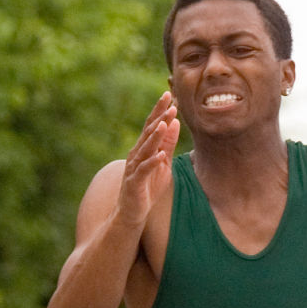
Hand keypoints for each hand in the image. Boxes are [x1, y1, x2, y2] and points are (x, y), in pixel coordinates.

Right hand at [115, 92, 179, 230]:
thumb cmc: (147, 188)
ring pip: (145, 148)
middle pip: (148, 131)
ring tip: (164, 123)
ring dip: (155, 136)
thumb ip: (167, 145)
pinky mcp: (134, 183)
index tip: (170, 94)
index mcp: (144, 148)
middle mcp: (137, 154)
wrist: (132, 213)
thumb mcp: (162, 164)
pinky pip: (144, 170)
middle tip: (169, 101)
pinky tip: (160, 155)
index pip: (152, 125)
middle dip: (159, 116)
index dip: (161, 110)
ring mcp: (134, 168)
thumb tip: (175, 123)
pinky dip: (152, 162)